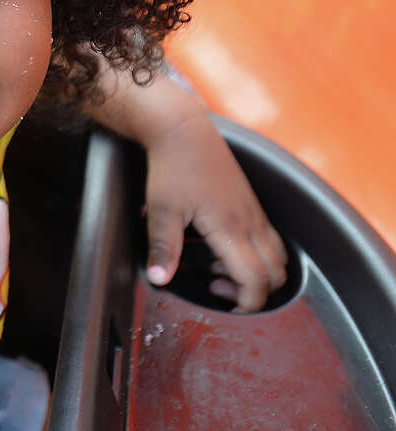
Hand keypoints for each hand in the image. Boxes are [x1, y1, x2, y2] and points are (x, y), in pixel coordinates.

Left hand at [142, 111, 287, 311]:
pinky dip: (256, 252)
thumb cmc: (172, 168)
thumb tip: (159, 279)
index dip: (248, 303)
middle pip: (276, 272)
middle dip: (254, 291)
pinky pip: (268, 236)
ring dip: (258, 271)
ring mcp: (254, 210)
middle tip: (218, 287)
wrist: (183, 130)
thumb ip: (162, 248)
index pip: (256, 280)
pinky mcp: (250, 201)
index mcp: (231, 229)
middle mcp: (250, 221)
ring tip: (218, 268)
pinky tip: (221, 245)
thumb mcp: (161, 211)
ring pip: (277, 254)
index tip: (227, 307)